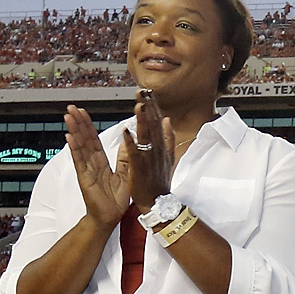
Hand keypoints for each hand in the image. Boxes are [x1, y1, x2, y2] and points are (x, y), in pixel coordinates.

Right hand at [64, 104, 132, 229]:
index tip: (83, 112)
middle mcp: (92, 164)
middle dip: (79, 123)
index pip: (94, 140)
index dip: (89, 126)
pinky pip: (79, 161)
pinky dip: (74, 148)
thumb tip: (129, 143)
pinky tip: (69, 137)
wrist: (109, 218)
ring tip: (68, 116)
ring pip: (80, 146)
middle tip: (71, 107)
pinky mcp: (84, 178)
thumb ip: (125, 159)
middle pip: (84, 139)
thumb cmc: (116, 200)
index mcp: (102, 162)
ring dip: (74, 130)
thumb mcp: (125, 175)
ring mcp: (86, 170)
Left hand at [126, 88, 175, 212]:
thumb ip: (168, 139)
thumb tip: (167, 121)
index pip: (157, 121)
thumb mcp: (168, 157)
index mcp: (161, 146)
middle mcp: (157, 149)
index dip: (152, 106)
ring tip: (138, 105)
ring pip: (145, 136)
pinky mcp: (139, 168)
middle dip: (148, 107)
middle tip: (142, 91)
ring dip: (142, 120)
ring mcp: (149, 158)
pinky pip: (134, 153)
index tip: (147, 92)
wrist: (158, 202)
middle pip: (152, 124)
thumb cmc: (159, 181)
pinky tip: (126, 131)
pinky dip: (131, 142)